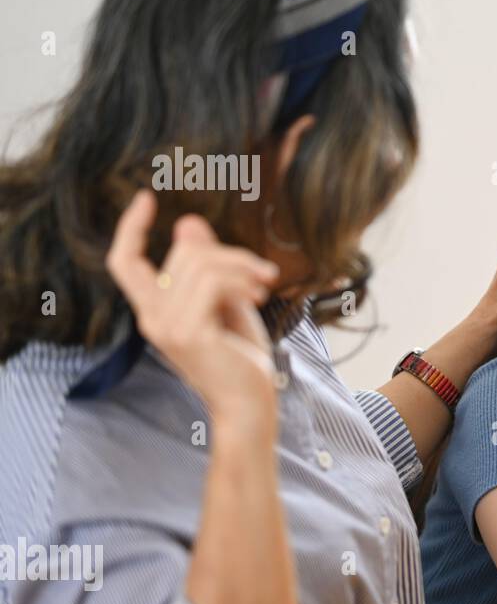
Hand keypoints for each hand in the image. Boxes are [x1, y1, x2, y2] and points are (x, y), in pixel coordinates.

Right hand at [105, 190, 280, 428]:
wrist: (249, 405)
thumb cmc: (241, 360)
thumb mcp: (226, 304)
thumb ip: (207, 268)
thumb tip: (187, 223)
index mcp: (155, 311)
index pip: (124, 263)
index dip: (130, 229)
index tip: (147, 198)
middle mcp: (151, 318)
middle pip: (183, 254)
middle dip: (230, 253)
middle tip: (264, 272)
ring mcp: (166, 326)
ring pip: (201, 263)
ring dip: (242, 267)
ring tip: (265, 286)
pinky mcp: (187, 333)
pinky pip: (212, 282)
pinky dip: (241, 281)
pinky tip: (259, 298)